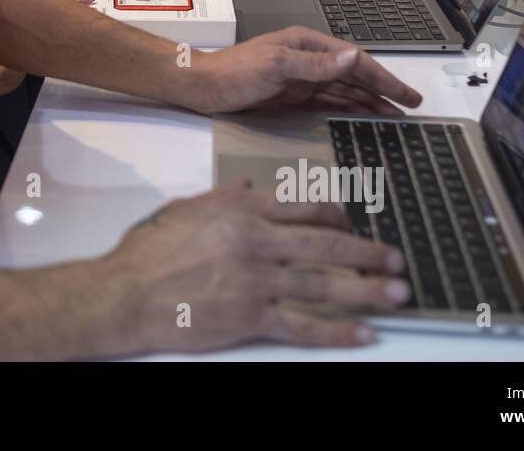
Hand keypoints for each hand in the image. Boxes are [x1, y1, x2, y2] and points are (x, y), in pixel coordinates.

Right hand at [106, 184, 409, 352]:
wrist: (126, 292)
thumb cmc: (149, 252)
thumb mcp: (187, 210)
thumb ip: (223, 199)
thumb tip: (248, 190)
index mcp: (242, 211)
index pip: (305, 207)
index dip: (339, 216)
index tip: (356, 223)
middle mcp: (255, 240)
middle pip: (326, 243)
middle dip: (368, 252)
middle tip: (396, 259)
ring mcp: (255, 280)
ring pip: (324, 283)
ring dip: (366, 289)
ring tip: (397, 293)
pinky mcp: (250, 316)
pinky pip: (303, 325)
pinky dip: (337, 331)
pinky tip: (363, 333)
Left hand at [189, 26, 421, 115]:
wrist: (202, 86)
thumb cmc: (234, 72)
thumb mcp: (274, 66)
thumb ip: (314, 65)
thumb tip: (352, 58)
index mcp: (308, 44)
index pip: (356, 62)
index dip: (384, 78)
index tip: (406, 95)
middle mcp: (309, 60)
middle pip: (355, 77)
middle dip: (383, 92)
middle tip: (410, 109)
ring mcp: (302, 80)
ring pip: (345, 92)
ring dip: (369, 104)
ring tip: (393, 118)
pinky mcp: (294, 97)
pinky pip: (328, 104)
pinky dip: (348, 111)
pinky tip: (362, 119)